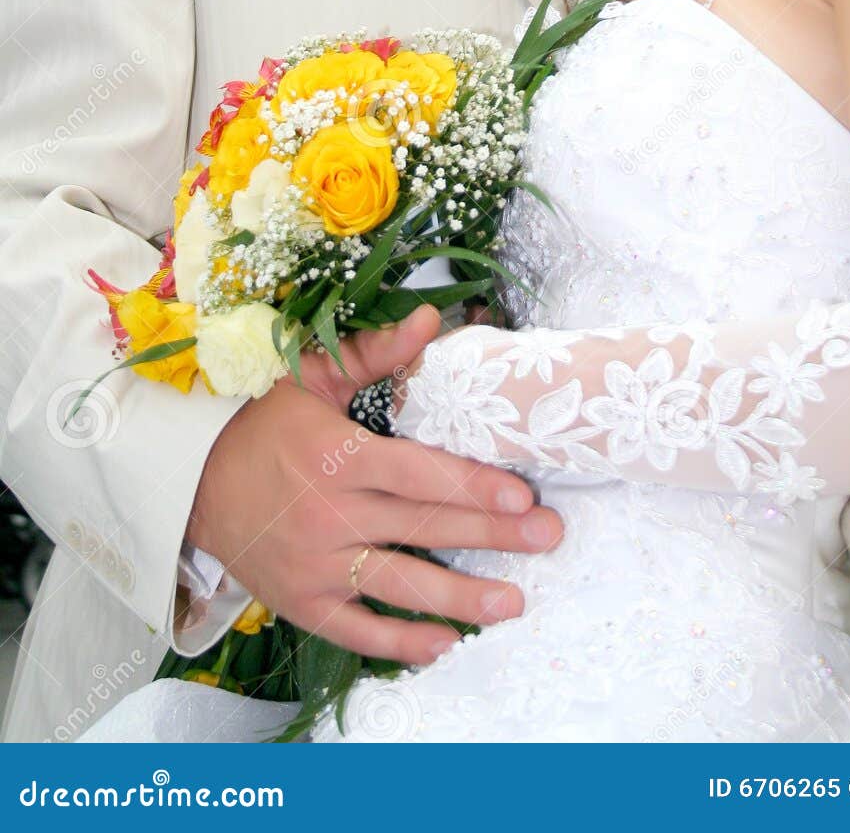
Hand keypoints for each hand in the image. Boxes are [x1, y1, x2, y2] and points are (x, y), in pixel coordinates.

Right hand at [186, 304, 562, 663]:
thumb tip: (430, 317)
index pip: (419, 474)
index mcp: (338, 456)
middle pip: (424, 527)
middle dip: (493, 535)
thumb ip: (377, 353)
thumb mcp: (313, 377)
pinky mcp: (303, 603)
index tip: (521, 495)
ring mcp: (317, 565)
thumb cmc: (262, 423)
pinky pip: (358, 630)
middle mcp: (330, 515)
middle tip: (548, 536)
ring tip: (514, 601)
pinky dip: (401, 642)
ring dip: (461, 596)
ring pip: (400, 583)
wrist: (189, 482)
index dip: (472, 486)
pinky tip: (445, 644)